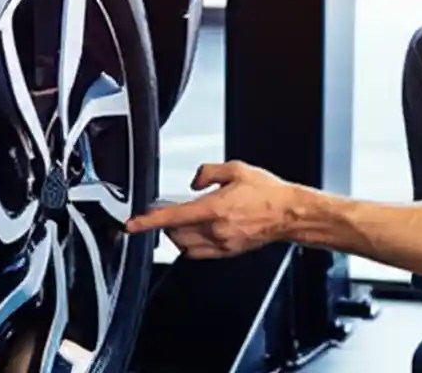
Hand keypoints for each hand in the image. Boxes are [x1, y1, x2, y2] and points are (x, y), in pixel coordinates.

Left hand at [125, 161, 297, 258]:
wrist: (290, 214)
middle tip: (165, 211)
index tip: (132, 225)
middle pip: (175, 233)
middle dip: (165, 223)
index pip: (172, 218)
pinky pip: (199, 253)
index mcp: (215, 209)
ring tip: (182, 221)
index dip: (148, 222)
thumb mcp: (237, 169)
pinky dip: (191, 244)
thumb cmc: (268, 193)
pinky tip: (197, 231)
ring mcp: (222, 245)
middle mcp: (216, 230)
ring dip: (177, 234)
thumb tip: (194, 181)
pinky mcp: (229, 252)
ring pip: (185, 246)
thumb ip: (209, 171)